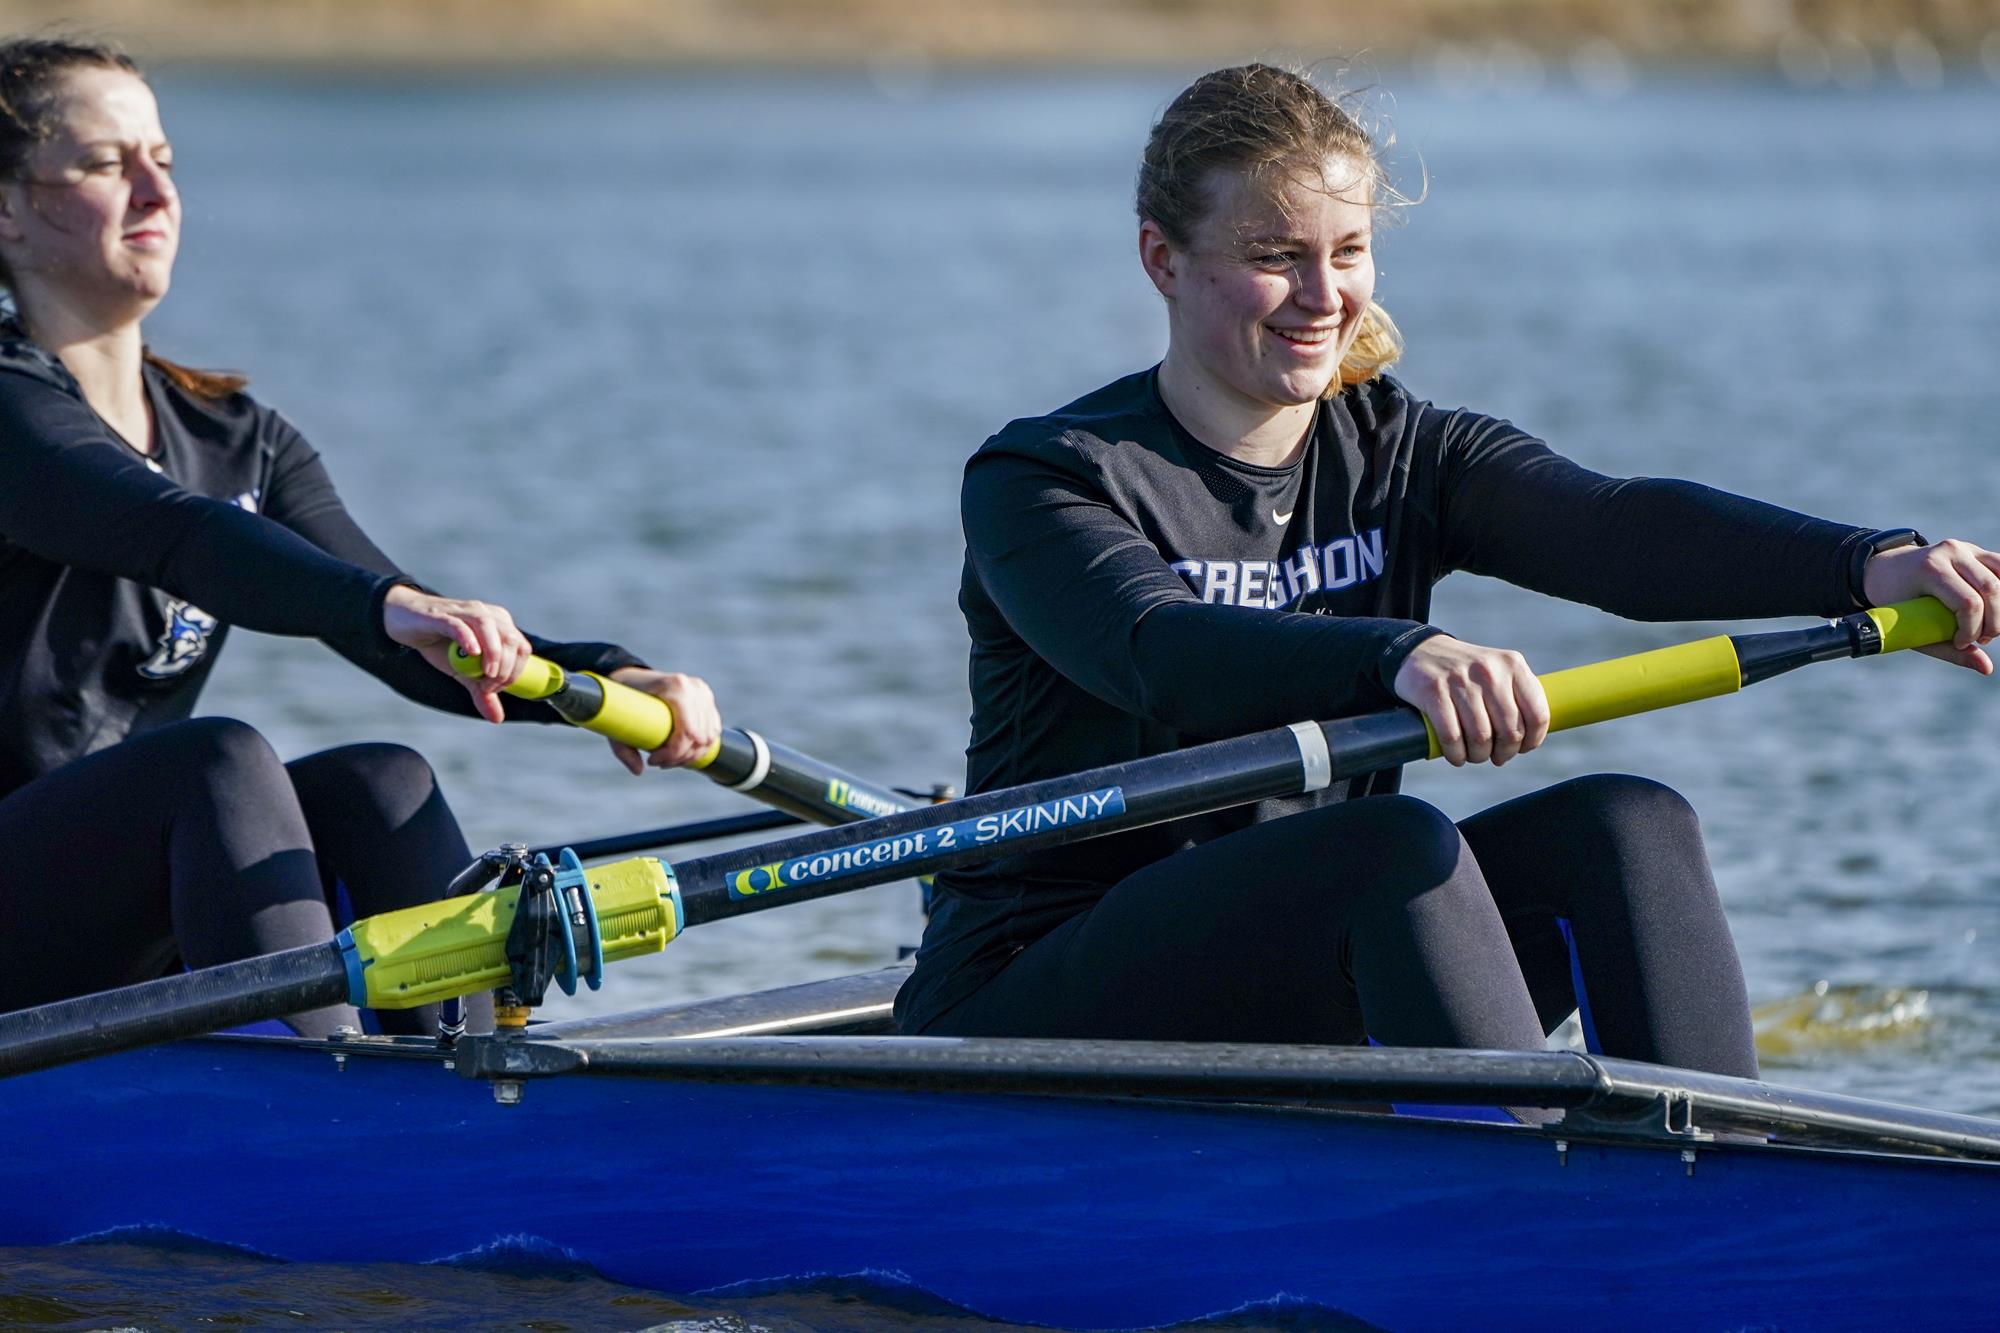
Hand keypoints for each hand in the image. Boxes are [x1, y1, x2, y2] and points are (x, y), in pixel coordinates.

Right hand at [382, 584, 531, 722]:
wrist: (404, 621)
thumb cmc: (439, 643)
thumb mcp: (462, 671)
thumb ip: (481, 691)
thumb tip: (497, 719)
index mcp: (499, 624)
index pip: (521, 647)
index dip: (514, 672)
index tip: (495, 689)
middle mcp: (487, 614)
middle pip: (510, 639)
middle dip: (505, 668)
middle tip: (487, 686)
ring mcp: (464, 612)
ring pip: (489, 628)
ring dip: (492, 655)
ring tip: (484, 676)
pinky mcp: (441, 615)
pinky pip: (460, 625)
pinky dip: (468, 639)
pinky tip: (471, 653)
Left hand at [605, 668, 720, 772]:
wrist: (632, 677)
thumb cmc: (623, 699)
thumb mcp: (615, 723)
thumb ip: (624, 750)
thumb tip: (639, 771)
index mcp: (676, 687)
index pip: (687, 732)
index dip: (673, 754)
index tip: (652, 760)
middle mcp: (694, 687)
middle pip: (699, 738)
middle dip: (680, 757)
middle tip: (659, 762)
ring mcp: (703, 692)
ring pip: (709, 737)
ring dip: (691, 755)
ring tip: (670, 758)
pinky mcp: (707, 699)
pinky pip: (713, 731)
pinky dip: (701, 747)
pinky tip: (683, 751)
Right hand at [1392, 635, 1549, 766]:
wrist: (1420, 651)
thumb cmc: (1466, 673)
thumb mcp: (1498, 672)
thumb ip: (1516, 697)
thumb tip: (1527, 740)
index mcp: (1513, 664)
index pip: (1537, 714)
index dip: (1532, 740)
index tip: (1521, 748)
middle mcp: (1489, 670)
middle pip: (1509, 730)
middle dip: (1504, 752)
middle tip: (1496, 756)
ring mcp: (1460, 679)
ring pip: (1481, 737)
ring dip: (1478, 756)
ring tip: (1474, 755)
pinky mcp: (1434, 690)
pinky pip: (1452, 736)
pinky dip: (1455, 754)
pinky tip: (1456, 755)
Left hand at [1863, 538, 1999, 674]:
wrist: (1885, 570)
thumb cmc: (1896, 603)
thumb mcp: (1913, 629)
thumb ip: (1949, 651)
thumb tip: (1987, 669)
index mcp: (1929, 569)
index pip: (1967, 603)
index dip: (1972, 629)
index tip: (1961, 643)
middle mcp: (1949, 552)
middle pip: (1991, 590)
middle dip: (1993, 622)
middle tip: (1980, 640)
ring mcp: (1964, 548)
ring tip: (1987, 628)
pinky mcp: (1974, 550)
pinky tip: (1995, 609)